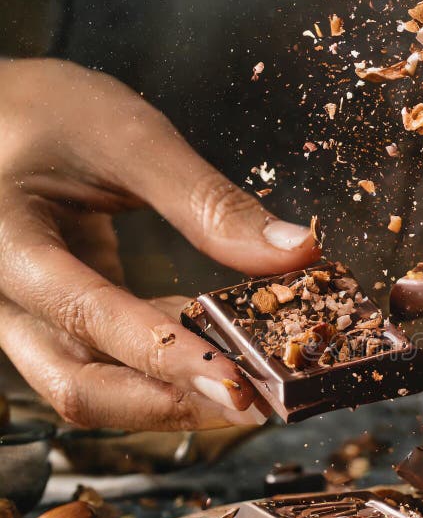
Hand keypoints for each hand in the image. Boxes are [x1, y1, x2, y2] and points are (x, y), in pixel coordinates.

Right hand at [0, 59, 319, 428]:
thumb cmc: (48, 112)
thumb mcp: (129, 138)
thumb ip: (209, 201)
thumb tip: (297, 253)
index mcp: (6, 244)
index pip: (89, 318)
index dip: (169, 357)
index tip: (240, 384)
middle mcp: (6, 299)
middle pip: (79, 386)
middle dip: (171, 404)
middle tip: (253, 406)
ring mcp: (30, 317)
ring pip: (94, 387)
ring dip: (172, 396)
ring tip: (248, 388)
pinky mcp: (60, 320)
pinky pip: (108, 362)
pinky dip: (166, 367)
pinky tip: (218, 352)